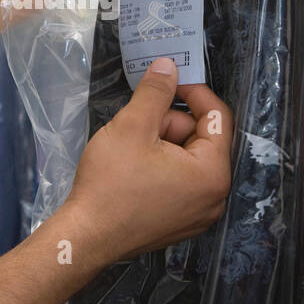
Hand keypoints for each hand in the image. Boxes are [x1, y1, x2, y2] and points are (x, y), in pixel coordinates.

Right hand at [68, 58, 231, 260]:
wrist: (85, 237)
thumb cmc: (110, 183)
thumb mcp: (133, 125)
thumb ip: (156, 92)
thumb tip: (169, 66)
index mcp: (213, 173)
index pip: (218, 117)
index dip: (193, 93)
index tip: (168, 82)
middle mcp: (214, 197)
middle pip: (202, 139)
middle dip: (170, 124)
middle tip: (137, 124)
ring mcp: (197, 215)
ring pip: (188, 160)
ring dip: (162, 144)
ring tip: (130, 149)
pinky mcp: (179, 223)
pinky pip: (180, 182)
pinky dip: (161, 167)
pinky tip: (133, 168)